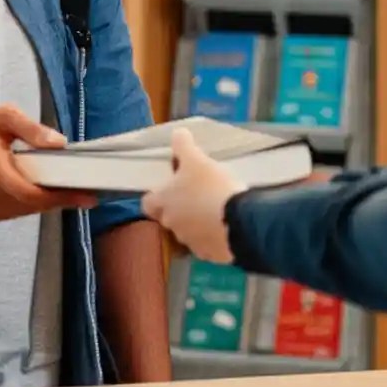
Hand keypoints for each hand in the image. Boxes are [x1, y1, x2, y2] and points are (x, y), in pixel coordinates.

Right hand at [0, 104, 98, 220]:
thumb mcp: (5, 116)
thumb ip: (32, 129)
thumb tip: (60, 143)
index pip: (29, 193)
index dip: (60, 197)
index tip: (88, 196)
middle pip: (33, 204)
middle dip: (61, 198)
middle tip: (88, 190)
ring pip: (29, 210)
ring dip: (51, 202)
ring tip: (72, 189)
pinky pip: (21, 211)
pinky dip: (37, 203)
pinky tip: (46, 191)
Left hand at [143, 129, 247, 263]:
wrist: (239, 222)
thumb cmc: (212, 188)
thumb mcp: (197, 160)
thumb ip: (184, 146)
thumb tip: (178, 133)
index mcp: (165, 202)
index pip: (147, 203)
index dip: (155, 196)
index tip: (169, 189)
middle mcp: (173, 224)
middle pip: (169, 217)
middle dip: (180, 209)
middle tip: (196, 195)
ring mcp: (191, 242)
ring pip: (189, 232)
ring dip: (198, 223)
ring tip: (216, 210)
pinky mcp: (211, 254)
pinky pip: (208, 244)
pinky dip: (214, 237)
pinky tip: (227, 226)